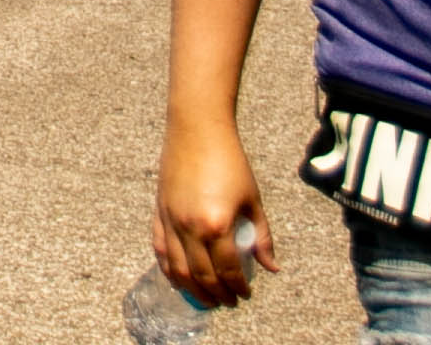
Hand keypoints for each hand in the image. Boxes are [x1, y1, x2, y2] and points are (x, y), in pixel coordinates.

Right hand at [154, 118, 270, 301]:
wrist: (198, 130)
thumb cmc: (230, 161)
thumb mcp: (252, 200)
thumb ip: (262, 236)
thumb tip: (271, 267)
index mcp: (217, 225)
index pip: (228, 270)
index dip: (238, 288)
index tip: (245, 295)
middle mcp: (191, 227)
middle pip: (202, 275)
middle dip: (217, 294)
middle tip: (228, 302)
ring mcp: (171, 220)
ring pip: (177, 268)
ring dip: (192, 289)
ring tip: (206, 299)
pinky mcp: (159, 211)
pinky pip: (160, 249)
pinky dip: (168, 268)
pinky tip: (178, 278)